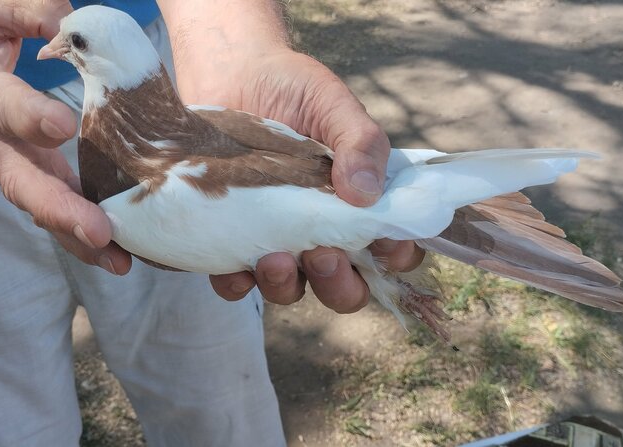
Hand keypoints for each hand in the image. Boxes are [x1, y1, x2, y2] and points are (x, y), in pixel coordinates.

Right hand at [0, 0, 130, 273]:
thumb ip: (27, 9)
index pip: (0, 104)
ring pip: (34, 203)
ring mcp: (0, 161)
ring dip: (73, 235)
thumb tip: (71, 23)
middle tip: (100, 232)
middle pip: (20, 179)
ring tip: (118, 261)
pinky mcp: (15, 173)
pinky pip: (43, 206)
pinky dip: (74, 233)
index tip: (61, 126)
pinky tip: (113, 254)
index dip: (27, 116)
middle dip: (60, 208)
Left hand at [176, 49, 425, 310]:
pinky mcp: (230, 241)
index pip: (391, 249)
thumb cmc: (291, 88)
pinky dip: (236, 283)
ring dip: (286, 286)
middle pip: (343, 287)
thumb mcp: (333, 105)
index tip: (385, 246)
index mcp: (358, 203)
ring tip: (274, 259)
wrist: (228, 71)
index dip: (394, 257)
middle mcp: (321, 231)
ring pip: (290, 290)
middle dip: (338, 285)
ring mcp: (276, 240)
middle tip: (323, 256)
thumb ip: (360, 142)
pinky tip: (234, 268)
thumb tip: (366, 193)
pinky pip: (235, 282)